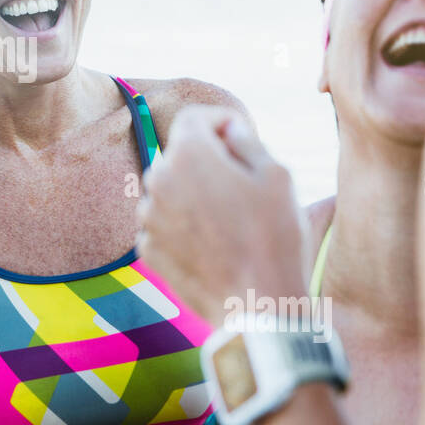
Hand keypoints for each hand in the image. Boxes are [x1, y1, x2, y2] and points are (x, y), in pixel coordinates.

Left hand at [136, 105, 308, 327]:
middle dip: (207, 159)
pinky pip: (164, 222)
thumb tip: (229, 131)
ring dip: (194, 192)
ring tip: (230, 218)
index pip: (194, 117)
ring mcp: (148, 217)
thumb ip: (247, 140)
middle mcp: (158, 180)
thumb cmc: (274, 237)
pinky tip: (214, 244)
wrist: (257, 307)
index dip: (220, 121)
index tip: (240, 137)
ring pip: (170, 188)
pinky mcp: (147, 248)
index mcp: (188, 154)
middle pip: (181, 154)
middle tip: (242, 183)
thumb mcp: (277, 175)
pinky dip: (183, 224)